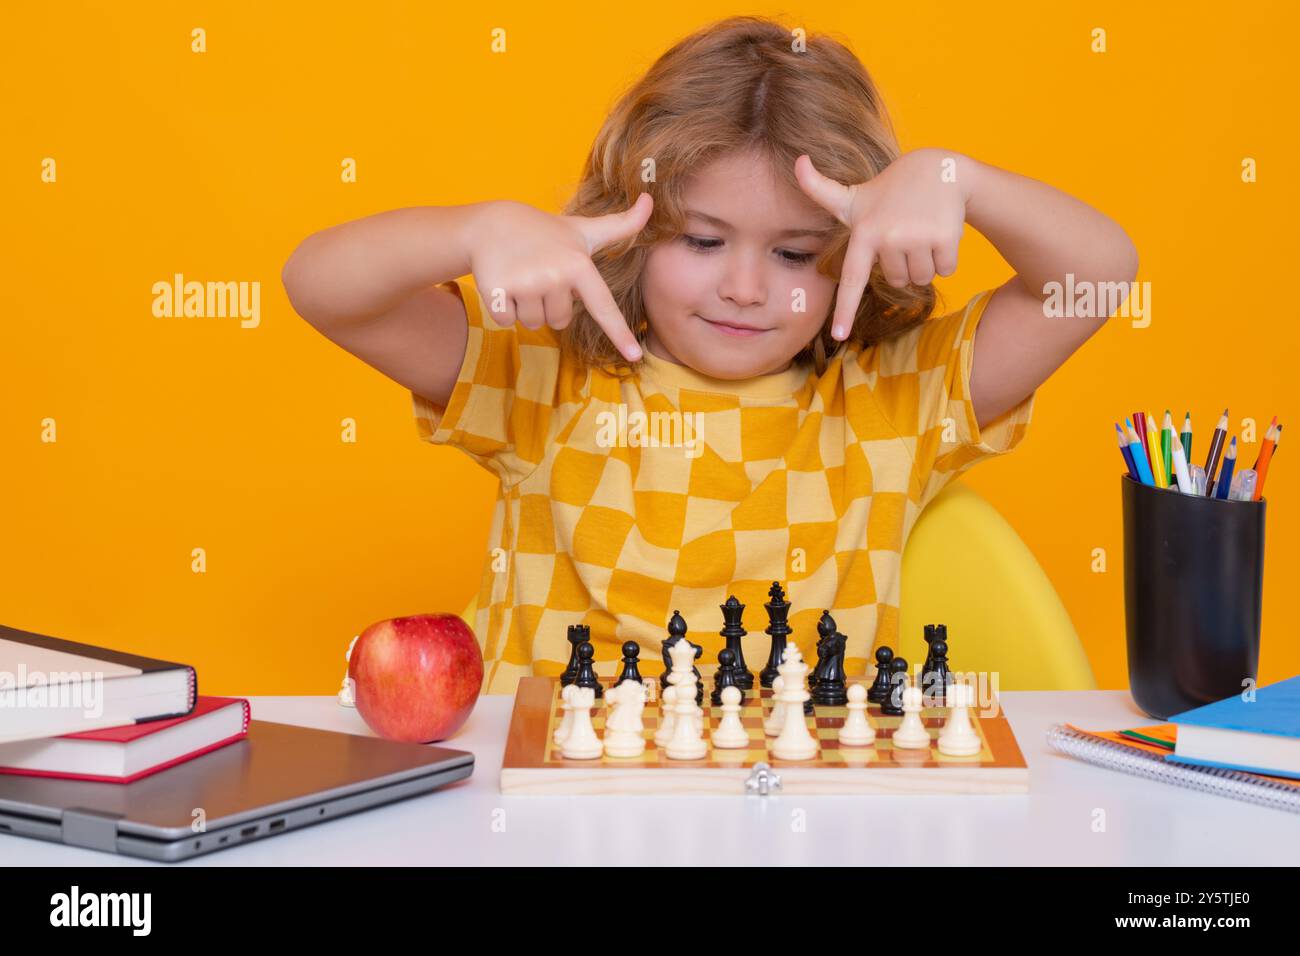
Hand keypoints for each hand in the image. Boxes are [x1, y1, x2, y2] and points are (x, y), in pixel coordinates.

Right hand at [467, 194, 652, 360]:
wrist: (492, 224)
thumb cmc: (545, 232)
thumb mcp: (584, 230)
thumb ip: (620, 225)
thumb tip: (650, 200)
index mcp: (579, 265)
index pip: (604, 307)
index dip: (620, 333)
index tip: (634, 356)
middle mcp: (555, 276)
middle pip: (559, 321)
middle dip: (549, 305)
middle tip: (539, 275)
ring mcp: (525, 284)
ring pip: (534, 323)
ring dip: (527, 307)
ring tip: (522, 277)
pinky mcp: (497, 291)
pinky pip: (507, 321)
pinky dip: (503, 308)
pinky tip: (503, 282)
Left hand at [795, 149, 970, 339]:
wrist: (938, 170)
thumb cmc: (888, 191)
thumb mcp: (853, 195)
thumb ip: (820, 189)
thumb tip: (797, 160)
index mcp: (863, 233)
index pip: (851, 279)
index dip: (844, 310)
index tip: (839, 336)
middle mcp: (888, 237)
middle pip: (898, 281)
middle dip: (904, 264)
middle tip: (905, 234)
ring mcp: (917, 238)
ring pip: (922, 279)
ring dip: (925, 262)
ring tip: (921, 232)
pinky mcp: (945, 238)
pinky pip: (946, 271)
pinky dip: (946, 258)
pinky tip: (940, 232)